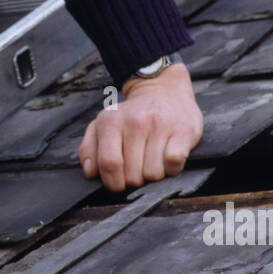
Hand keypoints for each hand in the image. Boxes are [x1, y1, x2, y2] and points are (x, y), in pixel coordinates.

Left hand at [77, 63, 202, 192]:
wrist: (164, 90)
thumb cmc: (132, 116)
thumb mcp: (103, 125)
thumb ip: (89, 149)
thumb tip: (90, 172)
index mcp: (111, 121)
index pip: (109, 163)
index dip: (113, 182)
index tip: (117, 183)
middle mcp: (135, 121)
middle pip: (132, 175)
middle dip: (134, 180)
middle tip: (137, 168)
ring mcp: (160, 125)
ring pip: (153, 174)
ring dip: (153, 175)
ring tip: (152, 160)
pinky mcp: (183, 131)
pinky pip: (174, 163)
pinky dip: (172, 168)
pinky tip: (167, 158)